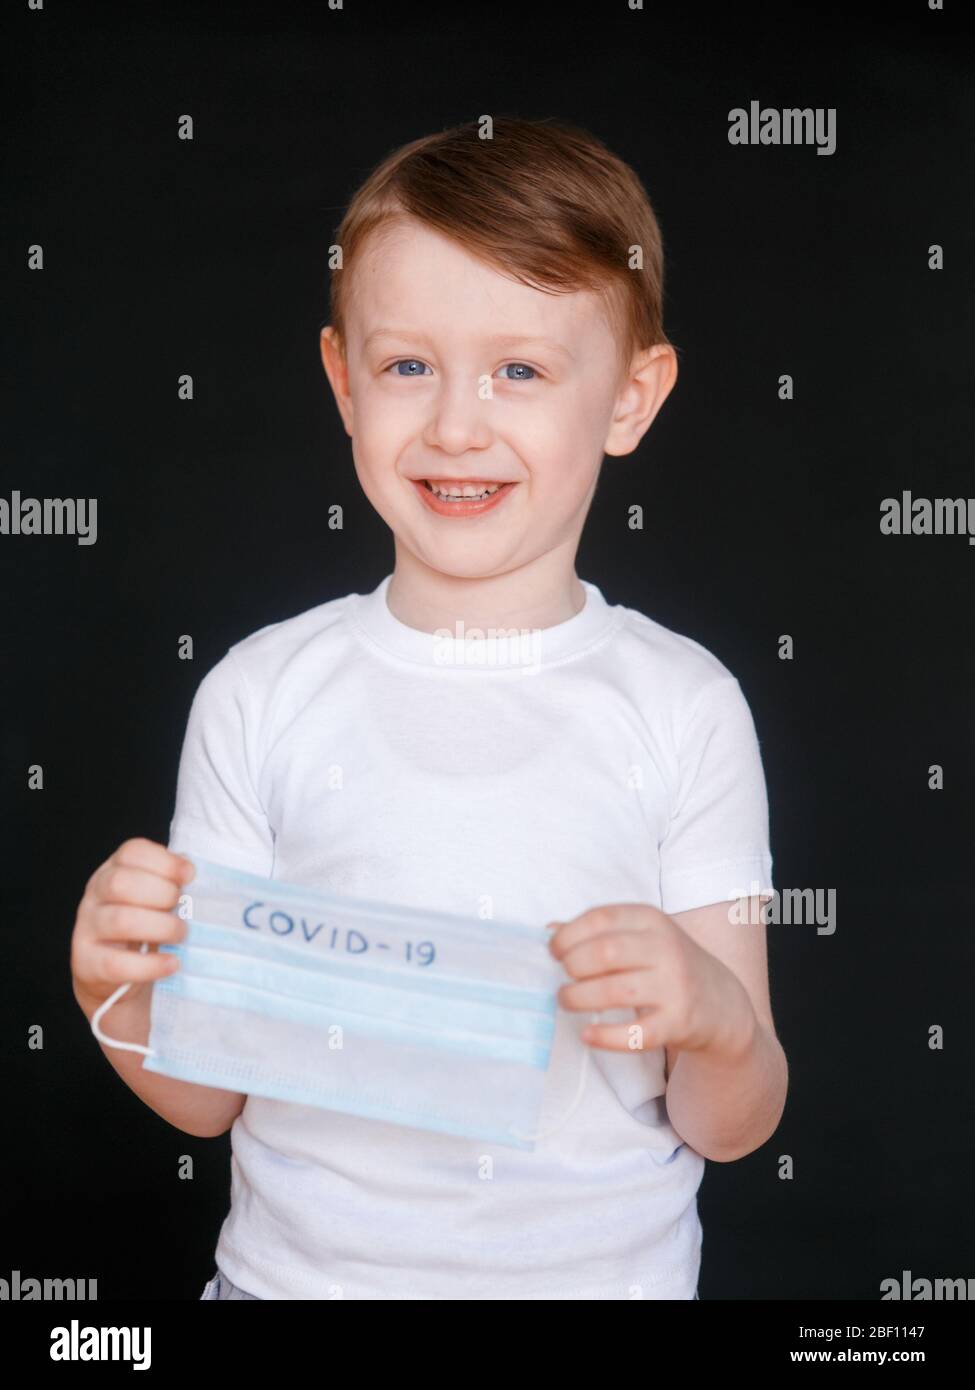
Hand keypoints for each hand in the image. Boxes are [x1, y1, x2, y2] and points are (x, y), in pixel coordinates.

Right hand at [71, 837, 194, 1010]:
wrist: (113, 975)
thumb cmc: (143, 927)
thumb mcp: (154, 898)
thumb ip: (172, 883)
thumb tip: (196, 875)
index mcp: (114, 870)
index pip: (131, 852)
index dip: (164, 861)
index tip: (189, 875)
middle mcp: (95, 895)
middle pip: (120, 882)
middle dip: (161, 893)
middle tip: (182, 909)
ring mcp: (87, 928)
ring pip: (120, 921)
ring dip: (160, 927)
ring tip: (181, 935)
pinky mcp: (87, 963)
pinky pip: (116, 964)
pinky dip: (150, 965)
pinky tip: (171, 963)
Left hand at [546, 903, 754, 1055]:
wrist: (722, 1003)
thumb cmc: (668, 965)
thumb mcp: (641, 936)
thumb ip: (598, 932)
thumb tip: (549, 931)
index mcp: (651, 920)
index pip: (600, 918)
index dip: (568, 934)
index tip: (553, 951)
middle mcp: (666, 948)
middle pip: (604, 953)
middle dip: (572, 966)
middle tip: (563, 978)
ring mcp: (674, 986)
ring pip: (615, 991)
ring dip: (579, 998)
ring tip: (565, 1001)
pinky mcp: (679, 1023)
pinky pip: (636, 1033)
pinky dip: (605, 1036)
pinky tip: (586, 1034)